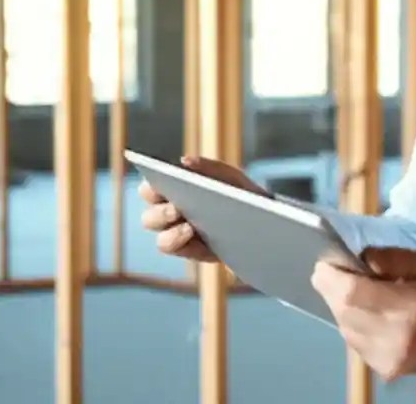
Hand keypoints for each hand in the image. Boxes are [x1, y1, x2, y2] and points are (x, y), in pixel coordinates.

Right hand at [138, 155, 267, 262]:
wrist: (266, 222)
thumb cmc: (242, 194)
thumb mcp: (231, 178)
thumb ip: (209, 167)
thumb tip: (184, 161)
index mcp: (174, 192)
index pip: (149, 190)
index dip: (149, 188)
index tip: (158, 186)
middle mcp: (171, 215)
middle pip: (149, 218)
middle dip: (160, 213)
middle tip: (176, 209)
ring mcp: (180, 237)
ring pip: (161, 240)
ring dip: (171, 234)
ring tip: (190, 227)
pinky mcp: (194, 253)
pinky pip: (180, 253)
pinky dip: (186, 246)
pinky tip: (199, 239)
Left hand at [310, 247, 415, 384]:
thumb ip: (396, 259)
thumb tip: (362, 258)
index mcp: (413, 307)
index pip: (353, 294)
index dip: (332, 278)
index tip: (324, 264)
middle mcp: (400, 337)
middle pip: (344, 312)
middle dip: (331, 290)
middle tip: (329, 273)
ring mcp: (393, 358)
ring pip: (346, 330)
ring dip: (340, 308)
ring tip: (347, 289)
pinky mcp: (390, 370)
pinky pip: (356, 344)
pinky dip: (352, 325)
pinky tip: (362, 311)